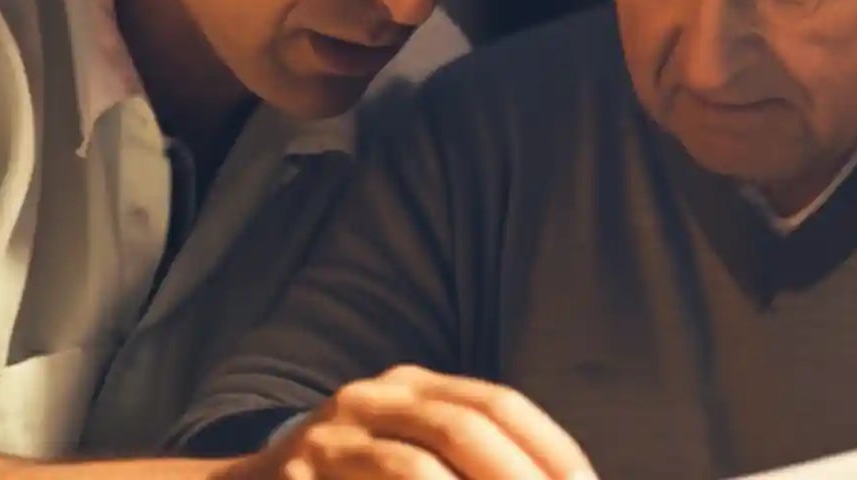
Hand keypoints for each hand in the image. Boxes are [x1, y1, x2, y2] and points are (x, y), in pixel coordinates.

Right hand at [250, 364, 595, 479]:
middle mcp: (376, 395)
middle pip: (468, 425)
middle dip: (524, 477)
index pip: (500, 403)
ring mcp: (334, 433)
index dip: (553, 449)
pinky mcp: (304, 472)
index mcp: (416, 386)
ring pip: (419, 466)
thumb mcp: (411, 457)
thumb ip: (470, 461)